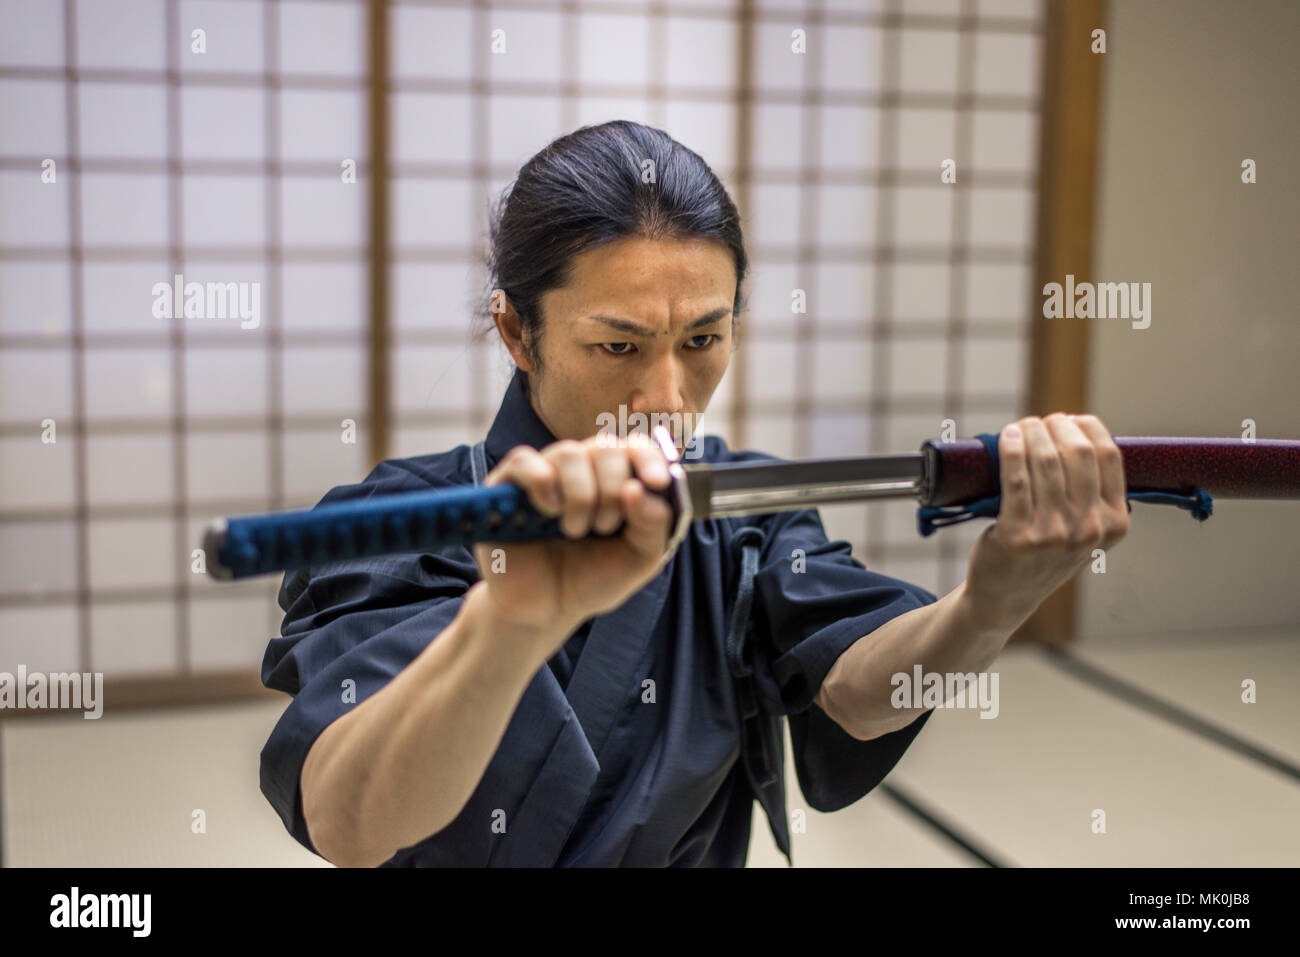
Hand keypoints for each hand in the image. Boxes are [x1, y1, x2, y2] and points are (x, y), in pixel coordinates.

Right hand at [471, 431, 677, 655]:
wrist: (546, 611)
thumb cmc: (592, 579)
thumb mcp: (638, 559)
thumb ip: (653, 524)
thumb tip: (640, 489)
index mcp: (616, 480)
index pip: (635, 446)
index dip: (649, 458)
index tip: (658, 482)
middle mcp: (581, 470)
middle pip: (604, 448)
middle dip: (612, 490)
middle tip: (604, 528)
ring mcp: (543, 475)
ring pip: (568, 453)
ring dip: (580, 496)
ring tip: (574, 531)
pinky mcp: (506, 487)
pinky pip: (523, 461)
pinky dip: (541, 482)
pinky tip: (549, 512)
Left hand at [963, 413, 1129, 633]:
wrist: (1006, 596)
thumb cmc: (1044, 555)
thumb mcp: (1085, 531)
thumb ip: (1091, 494)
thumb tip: (1078, 433)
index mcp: (1115, 523)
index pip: (1109, 457)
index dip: (1087, 428)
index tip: (1068, 419)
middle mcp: (1089, 529)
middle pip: (1077, 453)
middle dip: (1056, 426)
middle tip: (1039, 422)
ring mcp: (1054, 534)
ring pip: (1046, 461)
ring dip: (1031, 433)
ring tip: (1021, 428)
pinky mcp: (1018, 535)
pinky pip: (1016, 480)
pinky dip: (1012, 451)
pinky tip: (1007, 438)